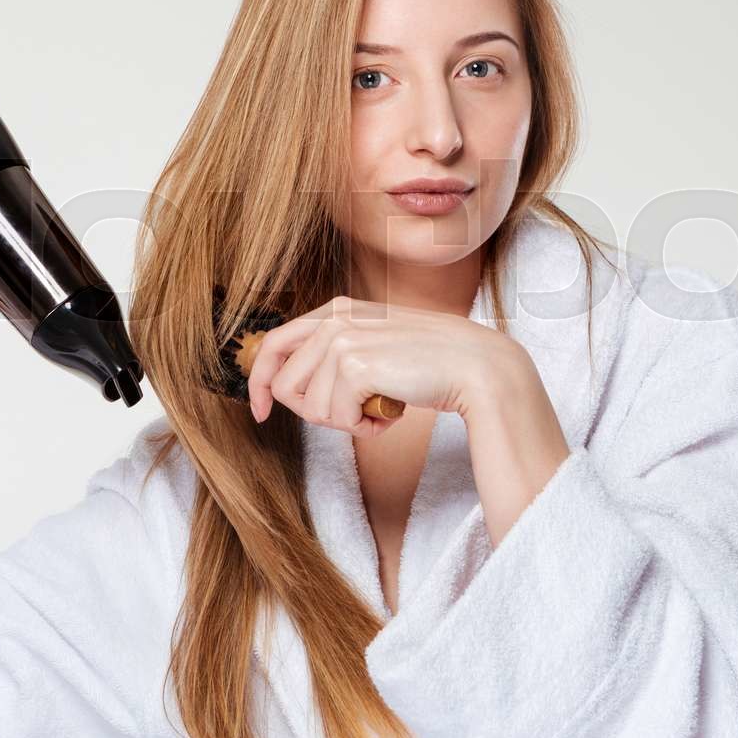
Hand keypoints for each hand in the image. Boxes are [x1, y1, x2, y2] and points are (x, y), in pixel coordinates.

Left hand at [244, 295, 526, 435]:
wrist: (476, 369)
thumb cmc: (431, 364)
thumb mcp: (377, 346)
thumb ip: (337, 354)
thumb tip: (287, 387)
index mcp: (337, 309)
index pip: (275, 345)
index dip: (260, 384)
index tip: (261, 413)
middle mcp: (335, 318)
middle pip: (285, 385)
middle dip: (315, 413)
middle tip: (357, 412)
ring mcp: (343, 340)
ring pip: (311, 409)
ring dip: (346, 422)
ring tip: (382, 407)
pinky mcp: (355, 366)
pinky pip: (335, 418)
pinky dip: (363, 428)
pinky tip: (391, 413)